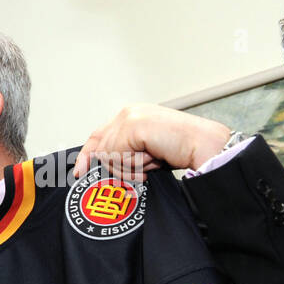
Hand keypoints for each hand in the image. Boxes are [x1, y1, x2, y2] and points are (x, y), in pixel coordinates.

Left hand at [73, 104, 230, 180]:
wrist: (203, 145)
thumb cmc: (180, 149)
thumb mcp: (143, 153)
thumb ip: (123, 153)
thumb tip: (103, 165)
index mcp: (131, 115)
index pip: (98, 136)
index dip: (87, 155)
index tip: (79, 171)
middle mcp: (128, 113)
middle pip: (101, 148)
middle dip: (119, 166)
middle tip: (142, 168)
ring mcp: (130, 117)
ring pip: (109, 155)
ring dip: (131, 166)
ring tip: (153, 159)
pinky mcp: (134, 126)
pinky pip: (118, 156)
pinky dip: (134, 164)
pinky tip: (152, 158)